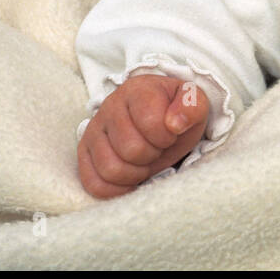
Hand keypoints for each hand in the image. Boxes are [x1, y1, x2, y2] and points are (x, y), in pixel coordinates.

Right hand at [78, 73, 209, 197]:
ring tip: (144, 161)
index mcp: (137, 90)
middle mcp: (109, 106)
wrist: (160, 119)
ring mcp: (94, 130)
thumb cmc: (176, 113)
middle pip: (131, 149)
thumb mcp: (194, 105)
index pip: (150, 122)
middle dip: (152, 155)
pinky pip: (94, 184)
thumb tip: (175, 124)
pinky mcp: (85, 153)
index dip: (166, 136)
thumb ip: (191, 107)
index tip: (170, 133)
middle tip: (157, 148)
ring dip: (135, 173)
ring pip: (110, 169)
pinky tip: (130, 178)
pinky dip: (116, 189)